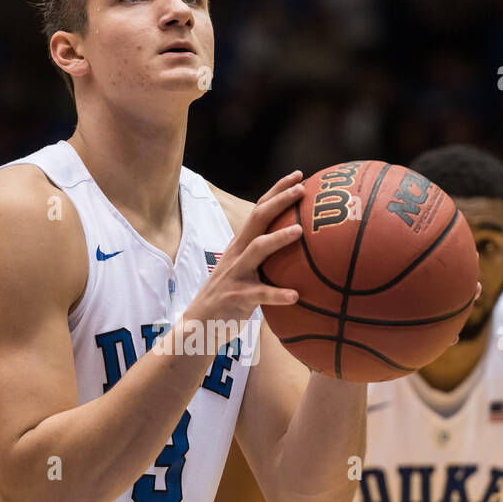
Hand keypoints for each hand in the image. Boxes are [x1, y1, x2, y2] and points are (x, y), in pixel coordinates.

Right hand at [189, 172, 304, 345]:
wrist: (199, 325)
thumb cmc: (230, 297)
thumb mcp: (246, 272)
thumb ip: (266, 260)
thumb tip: (301, 252)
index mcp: (241, 245)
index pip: (260, 210)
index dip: (278, 191)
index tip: (300, 176)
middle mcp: (238, 254)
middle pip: (258, 219)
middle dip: (280, 201)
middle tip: (303, 190)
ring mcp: (236, 274)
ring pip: (257, 250)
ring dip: (278, 238)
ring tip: (299, 230)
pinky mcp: (237, 298)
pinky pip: (260, 295)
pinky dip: (278, 294)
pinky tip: (296, 296)